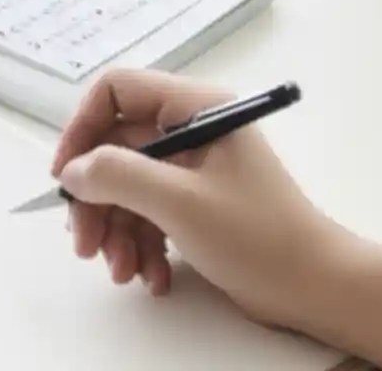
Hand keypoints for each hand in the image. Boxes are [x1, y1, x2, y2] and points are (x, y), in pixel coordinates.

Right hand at [50, 69, 346, 330]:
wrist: (315, 289)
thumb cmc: (255, 235)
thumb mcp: (179, 202)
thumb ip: (117, 176)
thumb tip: (72, 173)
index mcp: (194, 109)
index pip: (115, 92)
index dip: (81, 128)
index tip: (66, 176)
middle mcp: (190, 130)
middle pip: (114, 150)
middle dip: (96, 201)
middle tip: (84, 246)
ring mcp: (191, 169)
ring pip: (125, 188)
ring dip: (115, 232)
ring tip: (122, 272)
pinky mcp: (193, 205)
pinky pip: (146, 214)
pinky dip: (140, 246)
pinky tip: (151, 277)